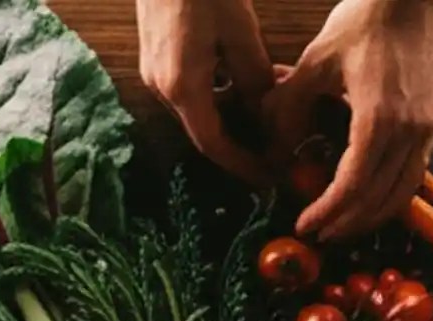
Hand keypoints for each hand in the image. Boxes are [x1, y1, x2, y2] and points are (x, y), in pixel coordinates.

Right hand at [136, 0, 273, 184]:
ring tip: (270, 101)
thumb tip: (268, 113)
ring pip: (200, 109)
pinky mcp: (156, 57)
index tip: (268, 177)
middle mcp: (162, 87)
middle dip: (242, 141)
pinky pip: (191, 90)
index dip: (242, 165)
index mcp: (183, 86)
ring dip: (233, 113)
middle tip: (278, 142)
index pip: (213, 145)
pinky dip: (219, 93)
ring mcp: (154, 72)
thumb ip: (255, 78)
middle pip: (206, 130)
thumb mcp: (240, 32)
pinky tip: (243, 77)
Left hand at [264, 0, 432, 238]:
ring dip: (373, 215)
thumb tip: (273, 149)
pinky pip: (415, 172)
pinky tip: (371, 195)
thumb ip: (289, 107)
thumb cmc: (367, 18)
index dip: (327, 212)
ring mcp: (427, 128)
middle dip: (348, 223)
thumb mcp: (316, 61)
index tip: (304, 224)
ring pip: (404, 192)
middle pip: (380, 198)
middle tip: (320, 234)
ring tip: (344, 224)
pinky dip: (392, 193)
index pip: (353, 186)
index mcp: (379, 120)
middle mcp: (410, 132)